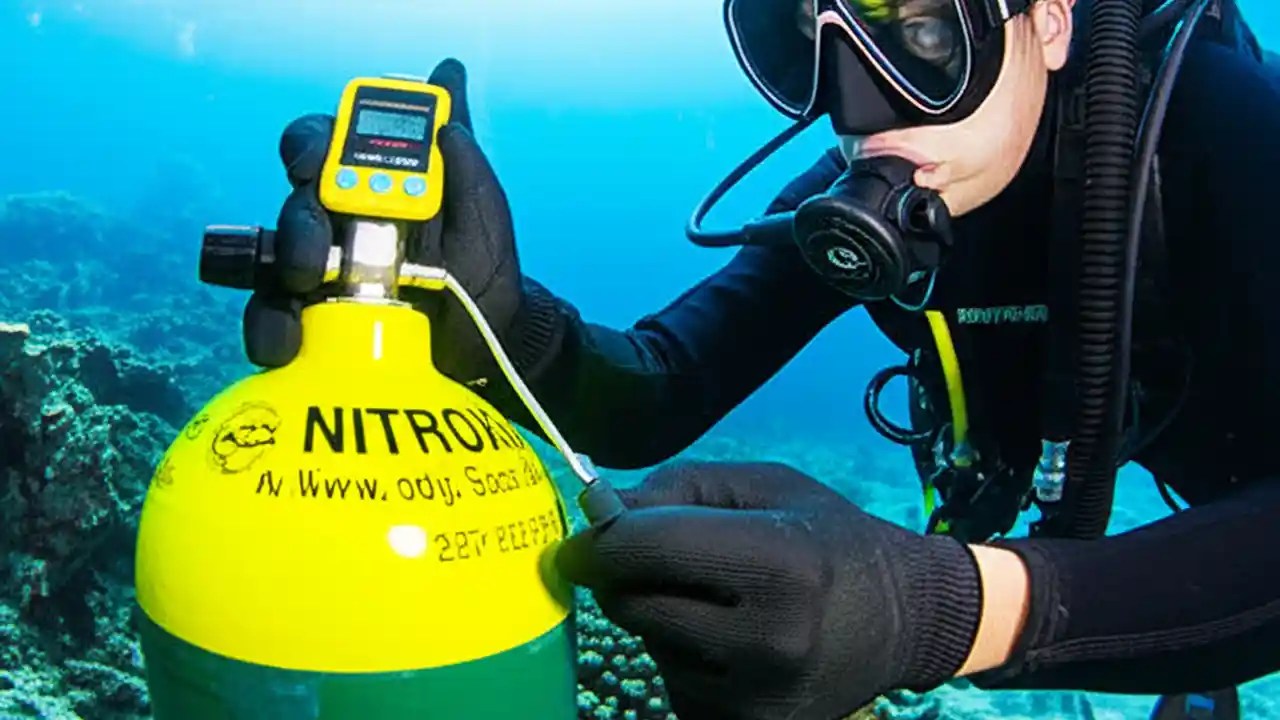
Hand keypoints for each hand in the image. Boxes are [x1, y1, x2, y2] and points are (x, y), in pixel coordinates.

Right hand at [242, 58, 527, 385]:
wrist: (491, 342)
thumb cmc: (484, 269)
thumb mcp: (483, 211)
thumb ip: (464, 157)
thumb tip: (449, 90)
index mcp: (374, 185)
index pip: (325, 145)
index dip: (312, 144)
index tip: (315, 160)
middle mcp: (340, 221)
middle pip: (295, 201)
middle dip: (299, 217)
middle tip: (316, 239)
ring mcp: (322, 271)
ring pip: (275, 259)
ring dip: (283, 270)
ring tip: (304, 285)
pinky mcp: (315, 320)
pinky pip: (276, 316)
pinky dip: (273, 326)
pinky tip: (288, 340)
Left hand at [553, 461, 984, 719]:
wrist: (907, 620)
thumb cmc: (828, 538)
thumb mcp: (764, 487)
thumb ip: (676, 488)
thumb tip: (595, 513)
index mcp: (777, 564)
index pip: (640, 551)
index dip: (602, 537)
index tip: (593, 531)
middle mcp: (769, 641)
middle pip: (631, 603)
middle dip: (629, 576)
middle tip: (664, 558)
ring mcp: (758, 699)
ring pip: (651, 645)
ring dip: (662, 617)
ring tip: (720, 601)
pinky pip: (674, 684)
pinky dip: (685, 658)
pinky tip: (730, 642)